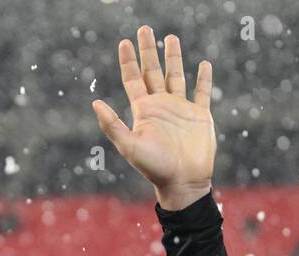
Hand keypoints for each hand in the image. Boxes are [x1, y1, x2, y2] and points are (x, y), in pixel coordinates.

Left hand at [92, 26, 215, 210]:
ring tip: (171, 38)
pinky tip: (203, 65)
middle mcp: (161, 106)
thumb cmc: (155, 168)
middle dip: (148, 51)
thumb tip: (94, 102)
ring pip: (176, 76)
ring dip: (173, 58)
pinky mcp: (199, 116)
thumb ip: (112, 125)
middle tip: (145, 28)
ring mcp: (180, 109)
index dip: (128, 60)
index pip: (133, 79)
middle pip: (152, 71)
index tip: (125, 41)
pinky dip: (203, 79)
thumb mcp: (130, 146)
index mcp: (144, 110)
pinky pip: (202, 93)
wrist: (183, 182)